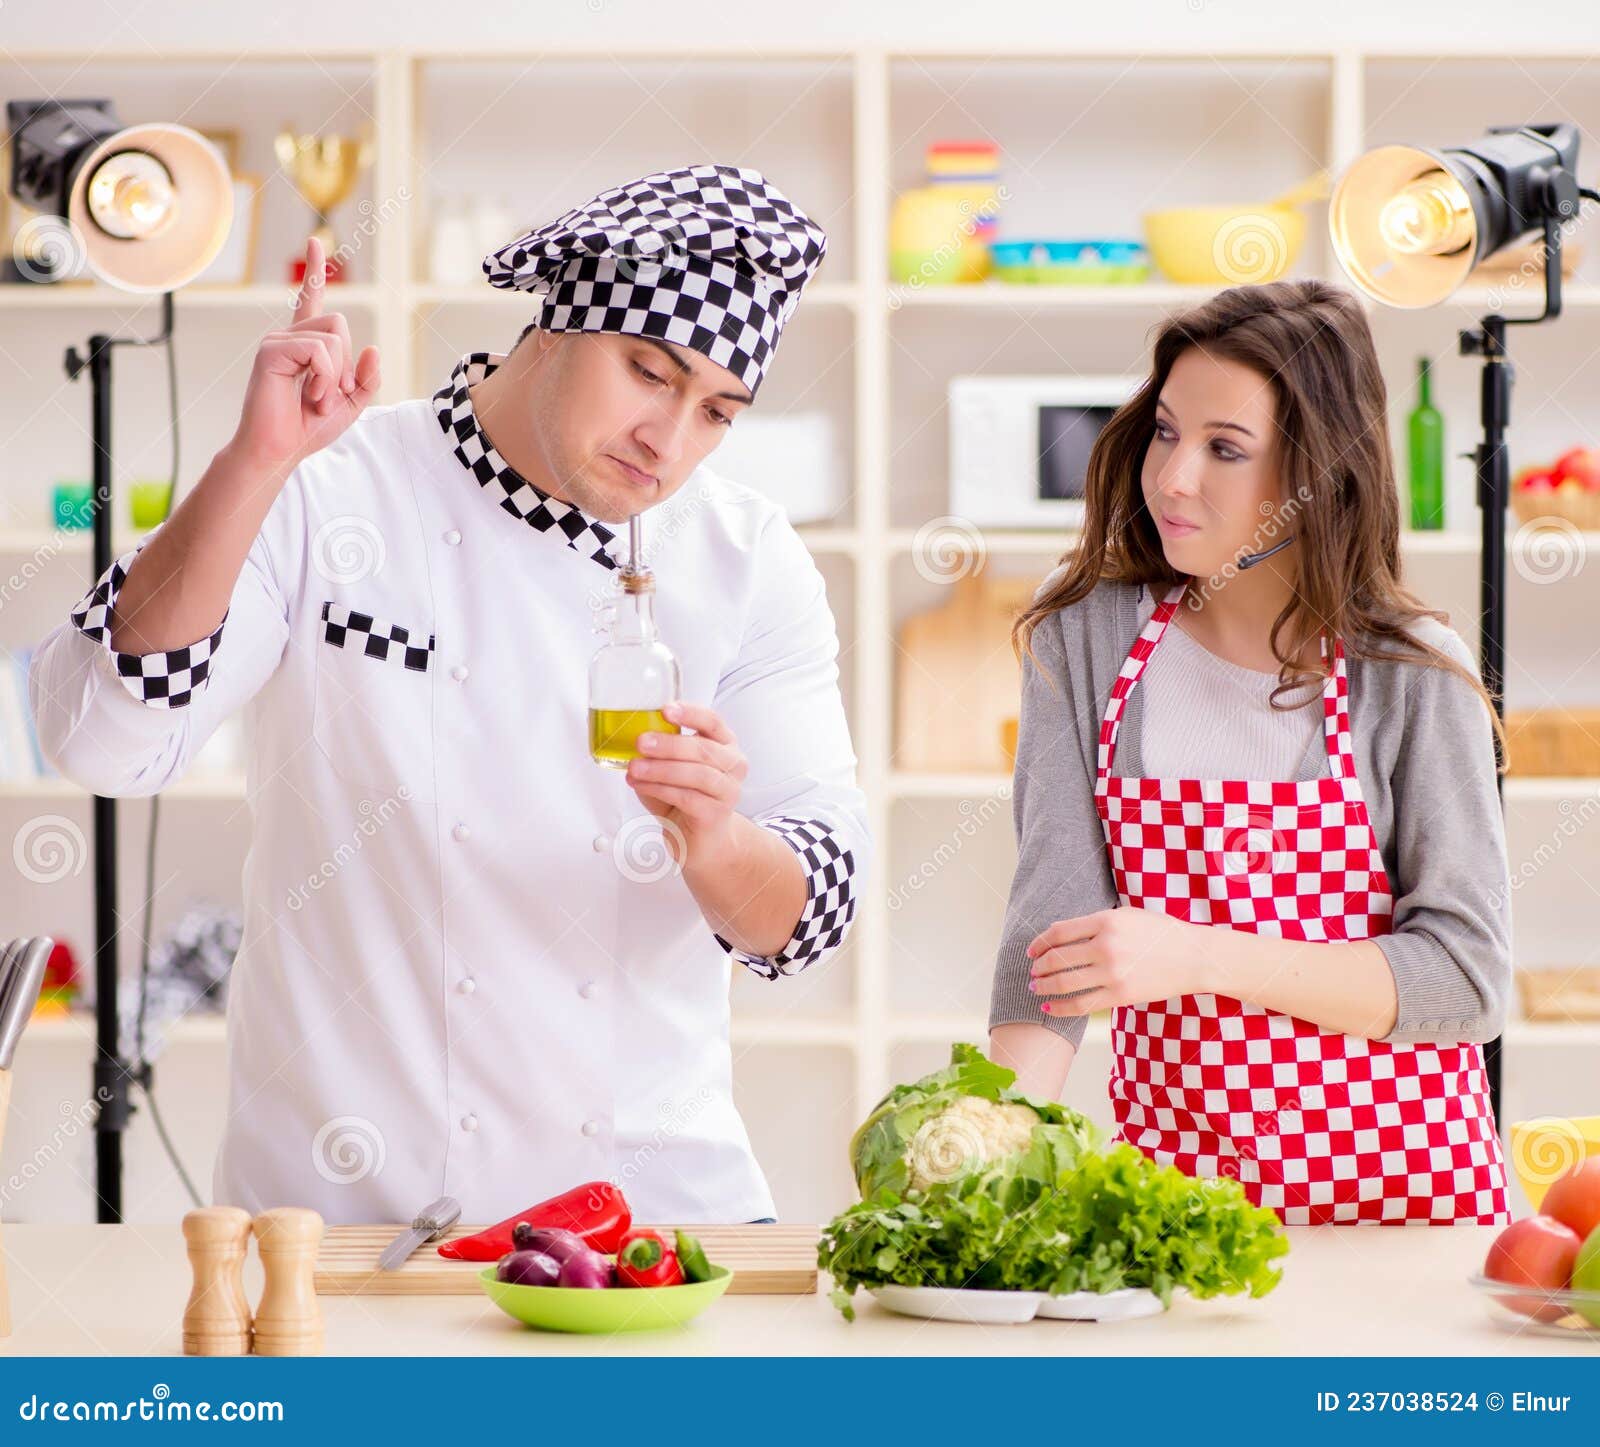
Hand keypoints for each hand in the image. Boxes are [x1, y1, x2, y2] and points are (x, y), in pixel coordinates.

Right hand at [228, 236, 381, 473]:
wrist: (280, 450)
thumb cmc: (308, 428)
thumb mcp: (351, 404)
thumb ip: (367, 378)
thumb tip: (373, 348)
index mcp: (306, 345)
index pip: (311, 301)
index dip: (314, 272)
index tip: (316, 242)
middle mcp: (289, 337)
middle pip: (340, 325)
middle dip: (348, 365)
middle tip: (331, 396)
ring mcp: (277, 341)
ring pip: (333, 338)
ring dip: (336, 377)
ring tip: (317, 399)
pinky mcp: (271, 351)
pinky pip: (319, 351)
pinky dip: (324, 378)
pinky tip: (309, 396)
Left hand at [625, 701, 747, 860]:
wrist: (700, 840)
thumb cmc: (686, 798)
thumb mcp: (672, 767)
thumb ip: (660, 752)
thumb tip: (630, 740)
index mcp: (724, 744)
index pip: (712, 722)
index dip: (691, 713)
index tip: (666, 709)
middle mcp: (733, 765)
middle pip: (703, 749)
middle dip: (669, 744)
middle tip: (641, 742)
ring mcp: (728, 791)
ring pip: (696, 774)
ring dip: (661, 769)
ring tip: (635, 768)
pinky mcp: (716, 814)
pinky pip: (687, 798)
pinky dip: (660, 789)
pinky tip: (641, 785)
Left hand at [1026, 906, 1207, 1015]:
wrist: (1193, 957)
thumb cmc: (1159, 932)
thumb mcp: (1126, 916)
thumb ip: (1095, 923)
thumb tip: (1060, 934)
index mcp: (1105, 921)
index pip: (1059, 933)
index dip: (1039, 943)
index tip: (1031, 951)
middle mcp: (1106, 946)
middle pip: (1057, 959)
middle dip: (1039, 967)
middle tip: (1032, 972)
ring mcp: (1113, 973)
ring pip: (1065, 983)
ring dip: (1044, 987)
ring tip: (1035, 988)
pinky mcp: (1120, 995)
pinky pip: (1082, 1004)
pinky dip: (1061, 1007)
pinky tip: (1049, 1007)